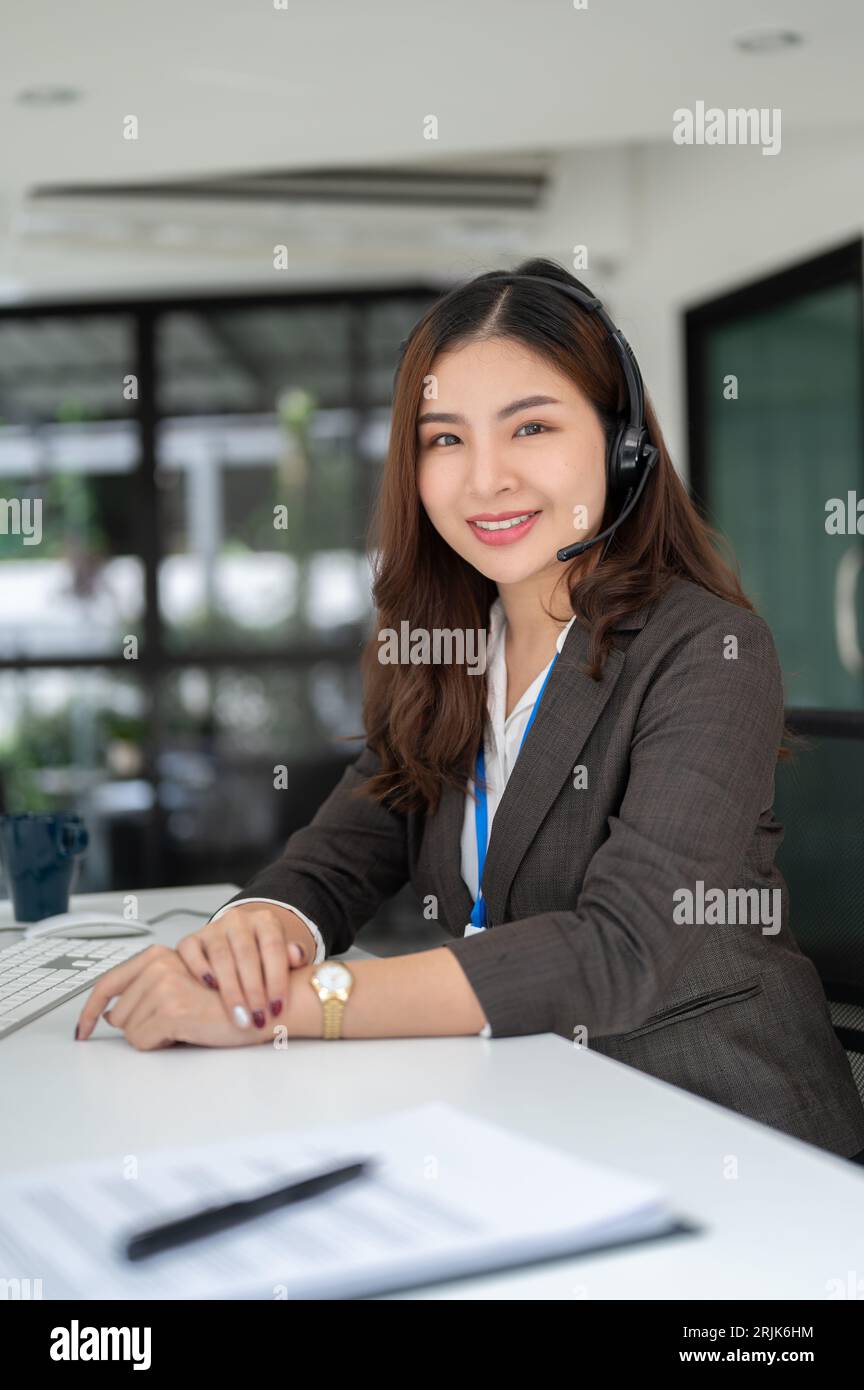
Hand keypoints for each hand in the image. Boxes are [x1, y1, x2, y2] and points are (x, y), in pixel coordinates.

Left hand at [74, 944, 271, 1048]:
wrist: (263, 1004)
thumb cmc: (228, 1000)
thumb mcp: (182, 986)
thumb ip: (149, 989)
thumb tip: (112, 1014)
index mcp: (157, 956)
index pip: (107, 983)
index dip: (89, 1010)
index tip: (82, 1030)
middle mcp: (157, 965)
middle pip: (119, 1015)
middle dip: (140, 1028)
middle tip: (174, 1025)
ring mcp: (163, 985)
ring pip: (130, 1030)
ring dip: (154, 1036)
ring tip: (185, 1026)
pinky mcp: (171, 1008)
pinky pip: (143, 1041)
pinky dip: (161, 1045)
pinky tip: (186, 1034)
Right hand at [176, 903, 310, 1031]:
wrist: (236, 948)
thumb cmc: (263, 959)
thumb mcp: (282, 958)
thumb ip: (292, 957)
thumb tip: (297, 955)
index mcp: (265, 921)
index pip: (274, 947)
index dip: (277, 979)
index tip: (278, 1008)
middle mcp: (238, 920)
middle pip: (246, 954)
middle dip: (253, 990)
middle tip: (258, 1019)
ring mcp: (213, 928)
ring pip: (220, 956)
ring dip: (231, 990)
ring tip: (239, 1017)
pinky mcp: (191, 939)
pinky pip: (191, 951)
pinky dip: (200, 969)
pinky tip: (210, 988)